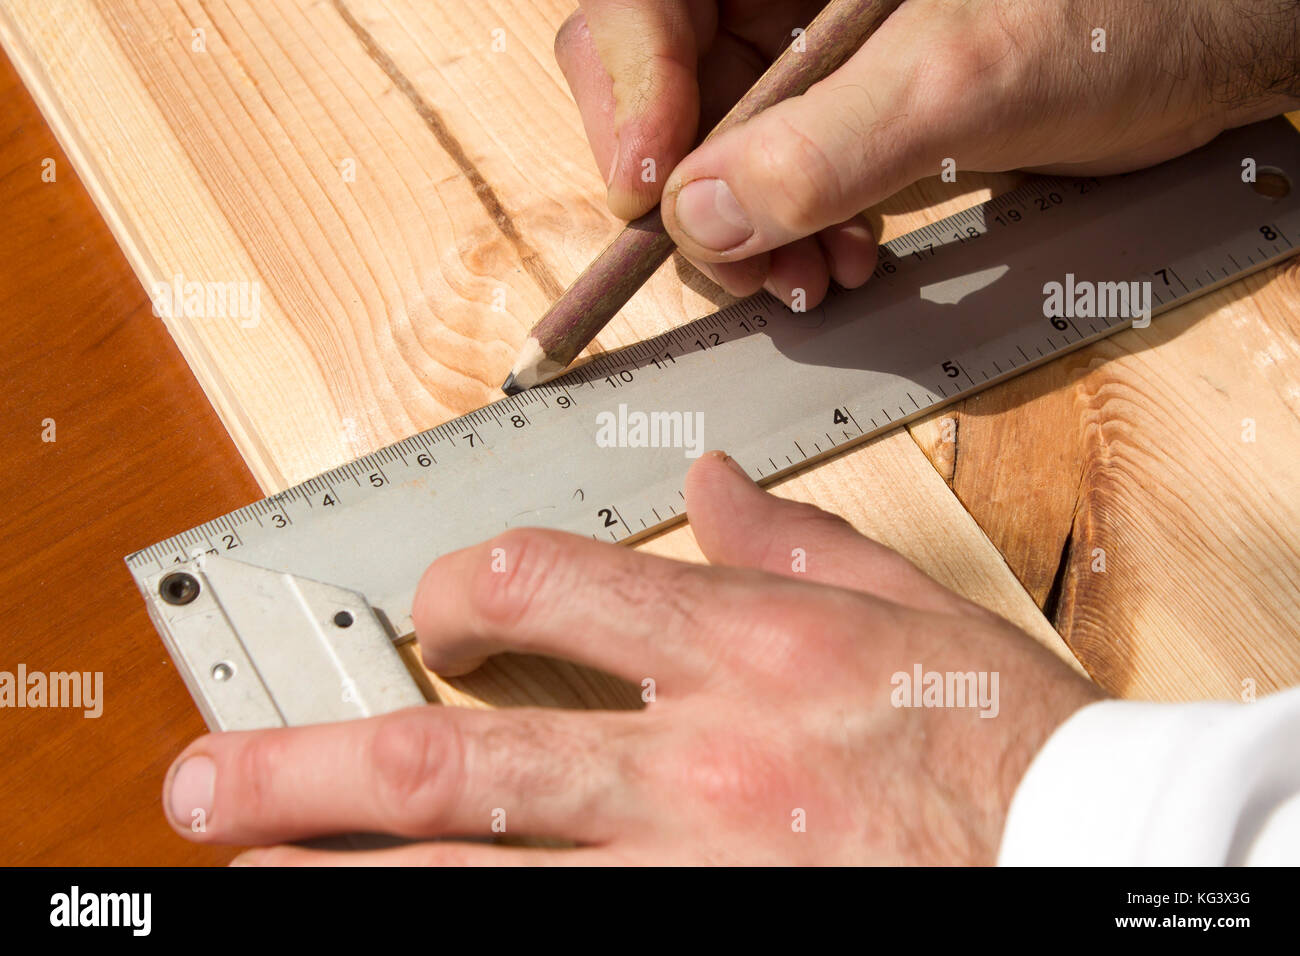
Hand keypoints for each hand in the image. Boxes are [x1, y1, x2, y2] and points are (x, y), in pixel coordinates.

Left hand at [163, 452, 1100, 863]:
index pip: (551, 582)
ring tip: (250, 868)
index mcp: (745, 648)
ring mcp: (696, 860)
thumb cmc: (998, 734)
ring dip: (354, 868)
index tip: (430, 610)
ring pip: (487, 865)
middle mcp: (701, 757)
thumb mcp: (898, 601)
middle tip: (207, 782)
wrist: (1087, 847)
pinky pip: (566, 930)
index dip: (458, 588)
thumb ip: (785, 539)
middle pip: (468, 750)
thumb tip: (702, 483)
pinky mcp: (714, 926)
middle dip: (319, 763)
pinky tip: (409, 918)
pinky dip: (480, 920)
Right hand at [558, 0, 1299, 307]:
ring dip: (750, 235)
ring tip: (818, 275)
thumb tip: (703, 217)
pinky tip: (840, 262)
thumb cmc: (1134, 11)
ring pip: (715, 152)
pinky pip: (772, 180)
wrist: (1218, 43)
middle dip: (702, 197)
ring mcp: (808, 49)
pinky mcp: (842, 106)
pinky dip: (792, 236)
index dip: (627, 98)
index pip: (641, 7)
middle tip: (754, 266)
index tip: (653, 192)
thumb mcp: (970, 74)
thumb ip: (829, 145)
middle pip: (667, 90)